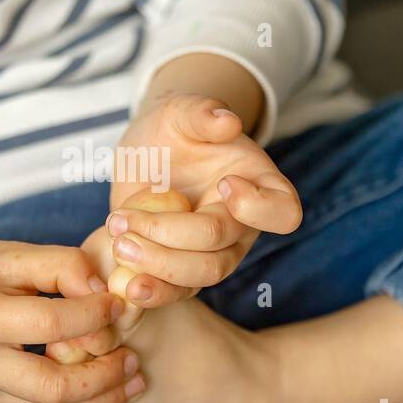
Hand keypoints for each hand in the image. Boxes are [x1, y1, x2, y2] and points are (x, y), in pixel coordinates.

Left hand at [108, 91, 301, 306]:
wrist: (148, 152)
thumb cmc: (175, 128)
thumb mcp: (183, 110)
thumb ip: (203, 112)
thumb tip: (228, 122)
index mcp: (259, 187)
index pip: (282, 212)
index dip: (258, 207)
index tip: (224, 183)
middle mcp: (242, 227)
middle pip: (224, 252)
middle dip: (175, 240)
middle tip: (126, 221)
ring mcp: (214, 253)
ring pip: (200, 277)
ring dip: (158, 266)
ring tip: (120, 243)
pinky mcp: (183, 271)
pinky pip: (175, 292)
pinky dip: (151, 292)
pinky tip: (126, 285)